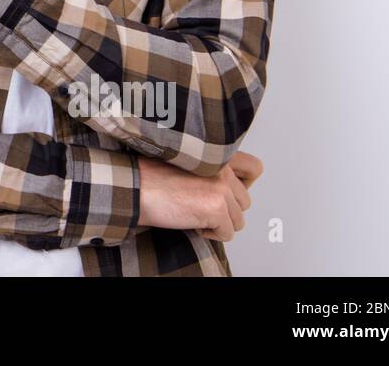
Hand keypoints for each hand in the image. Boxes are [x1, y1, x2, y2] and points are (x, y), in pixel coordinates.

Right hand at [137, 151, 263, 241]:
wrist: (134, 187)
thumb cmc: (151, 176)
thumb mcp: (186, 163)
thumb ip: (211, 170)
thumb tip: (227, 192)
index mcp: (216, 155)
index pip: (255, 168)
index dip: (246, 184)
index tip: (228, 192)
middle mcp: (223, 168)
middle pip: (245, 202)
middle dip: (225, 210)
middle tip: (201, 207)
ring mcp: (221, 188)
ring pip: (238, 220)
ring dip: (217, 223)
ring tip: (193, 214)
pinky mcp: (216, 208)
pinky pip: (227, 233)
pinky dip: (210, 234)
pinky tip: (191, 222)